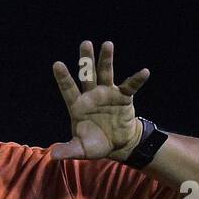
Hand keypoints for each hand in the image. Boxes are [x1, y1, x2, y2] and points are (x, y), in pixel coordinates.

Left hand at [50, 41, 149, 161]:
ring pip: (106, 73)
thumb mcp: (80, 149)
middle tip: (85, 43)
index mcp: (78, 106)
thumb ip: (68, 150)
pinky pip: (130, 86)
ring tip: (107, 44)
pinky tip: (144, 72)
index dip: (63, 77)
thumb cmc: (95, 145)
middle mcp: (91, 96)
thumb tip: (53, 155)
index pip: (68, 89)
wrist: (117, 145)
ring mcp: (107, 94)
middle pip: (87, 75)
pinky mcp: (123, 97)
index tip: (57, 64)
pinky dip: (137, 79)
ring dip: (106, 60)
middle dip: (86, 60)